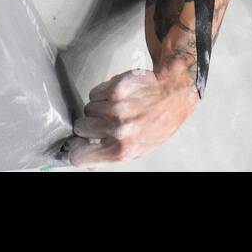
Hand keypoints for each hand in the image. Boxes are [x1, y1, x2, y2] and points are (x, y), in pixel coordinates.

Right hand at [62, 67, 200, 166]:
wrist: (174, 93)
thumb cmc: (159, 122)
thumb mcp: (139, 149)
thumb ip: (111, 156)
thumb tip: (88, 163)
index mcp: (122, 150)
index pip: (80, 157)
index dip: (77, 151)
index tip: (79, 147)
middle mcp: (119, 130)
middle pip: (81, 128)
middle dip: (90, 125)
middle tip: (107, 122)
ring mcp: (117, 108)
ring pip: (88, 109)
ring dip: (98, 108)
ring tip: (117, 108)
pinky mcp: (116, 88)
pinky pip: (94, 93)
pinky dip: (102, 93)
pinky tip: (118, 96)